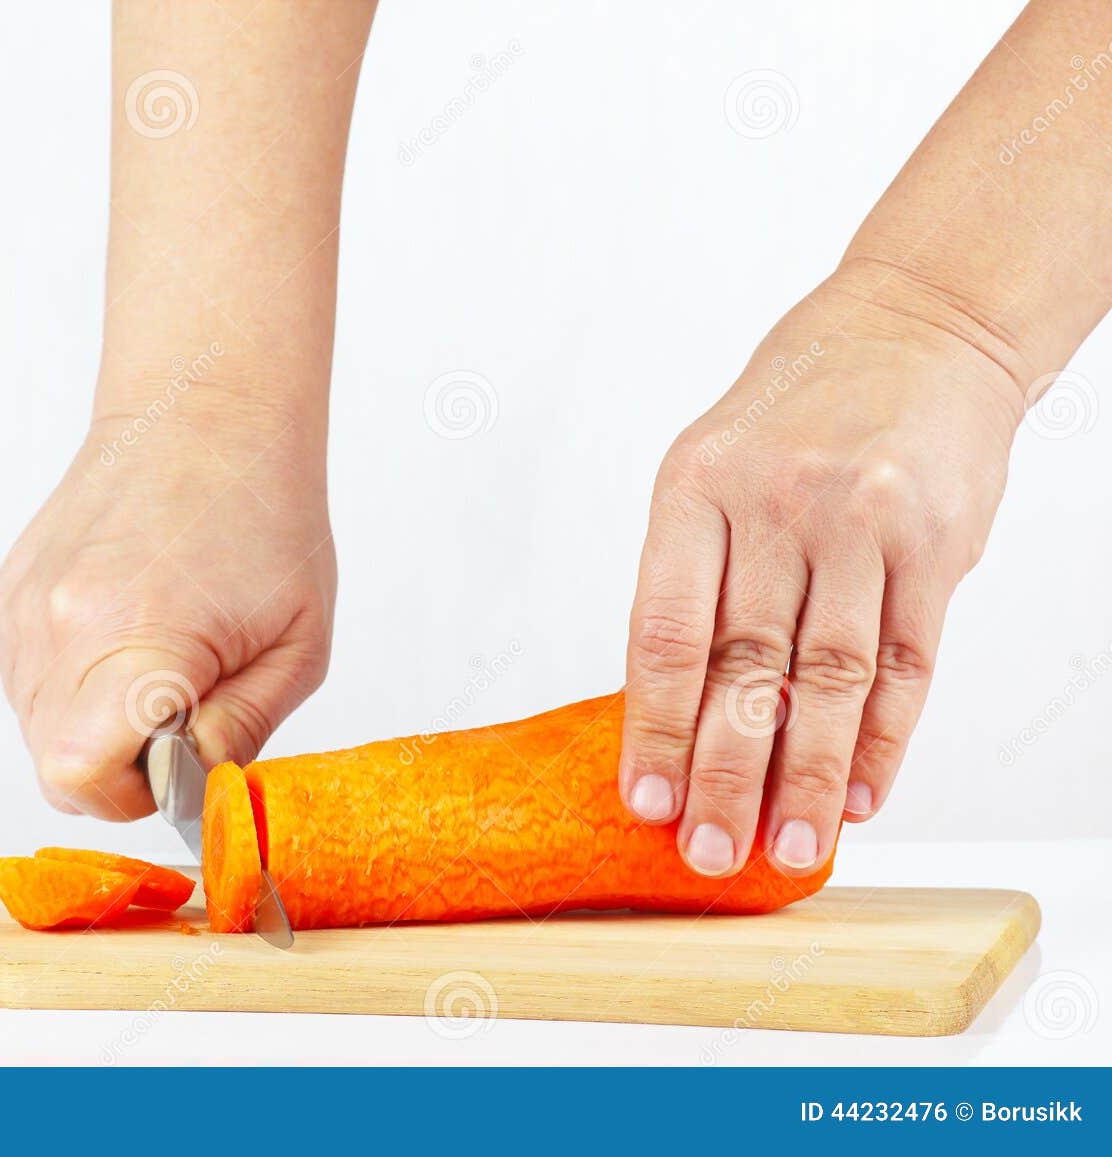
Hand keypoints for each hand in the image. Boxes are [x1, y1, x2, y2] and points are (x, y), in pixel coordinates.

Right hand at [0, 403, 334, 818]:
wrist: (203, 413)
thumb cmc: (264, 514)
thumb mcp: (296, 645)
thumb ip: (241, 733)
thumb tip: (193, 793)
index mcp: (133, 635)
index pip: (84, 777)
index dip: (139, 792)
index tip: (185, 754)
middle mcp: (56, 625)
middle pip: (57, 770)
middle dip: (124, 768)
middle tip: (184, 709)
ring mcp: (22, 611)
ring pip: (40, 732)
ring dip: (100, 728)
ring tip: (160, 661)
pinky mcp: (8, 600)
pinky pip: (31, 686)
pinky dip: (78, 687)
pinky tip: (130, 634)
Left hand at [619, 263, 1027, 876]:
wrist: (917, 326)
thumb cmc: (795, 409)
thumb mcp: (710, 468)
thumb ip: (692, 578)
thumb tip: (669, 712)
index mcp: (695, 488)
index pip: (665, 633)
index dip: (654, 729)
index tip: (644, 802)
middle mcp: (776, 505)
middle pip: (745, 670)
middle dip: (725, 775)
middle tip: (711, 853)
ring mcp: (863, 524)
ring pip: (829, 681)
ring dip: (807, 777)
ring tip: (787, 847)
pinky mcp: (937, 545)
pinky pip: (906, 664)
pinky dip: (882, 738)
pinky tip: (859, 794)